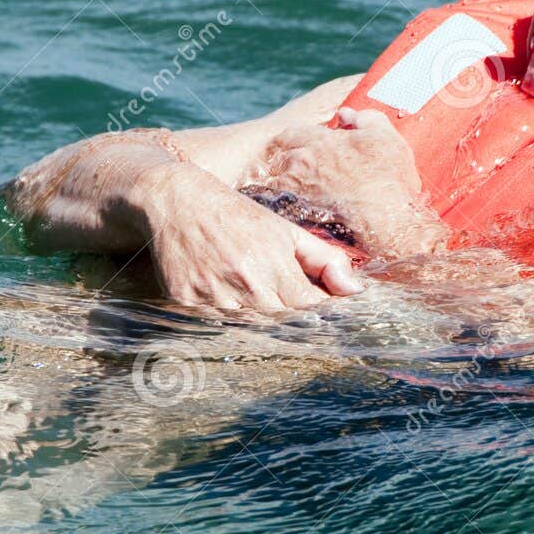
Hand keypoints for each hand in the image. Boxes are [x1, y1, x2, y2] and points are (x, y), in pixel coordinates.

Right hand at [139, 162, 362, 309]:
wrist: (177, 200)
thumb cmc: (236, 215)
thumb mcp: (285, 231)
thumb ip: (324, 260)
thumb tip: (356, 289)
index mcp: (274, 265)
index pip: (312, 310)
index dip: (322, 316)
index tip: (325, 316)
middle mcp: (245, 284)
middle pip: (284, 327)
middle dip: (294, 325)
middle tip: (295, 322)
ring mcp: (213, 298)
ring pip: (250, 334)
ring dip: (260, 330)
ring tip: (256, 312)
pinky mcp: (185, 304)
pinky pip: (214, 330)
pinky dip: (226, 328)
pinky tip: (227, 312)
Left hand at [259, 108, 445, 255]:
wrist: (385, 223)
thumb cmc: (389, 180)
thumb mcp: (386, 139)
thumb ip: (365, 119)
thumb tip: (344, 114)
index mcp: (320, 141)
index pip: (291, 133)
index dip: (294, 139)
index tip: (298, 145)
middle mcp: (302, 163)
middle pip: (280, 157)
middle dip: (285, 160)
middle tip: (296, 168)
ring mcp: (297, 190)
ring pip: (277, 181)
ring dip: (282, 183)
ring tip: (293, 190)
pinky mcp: (297, 215)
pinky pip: (279, 206)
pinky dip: (282, 205)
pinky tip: (294, 210)